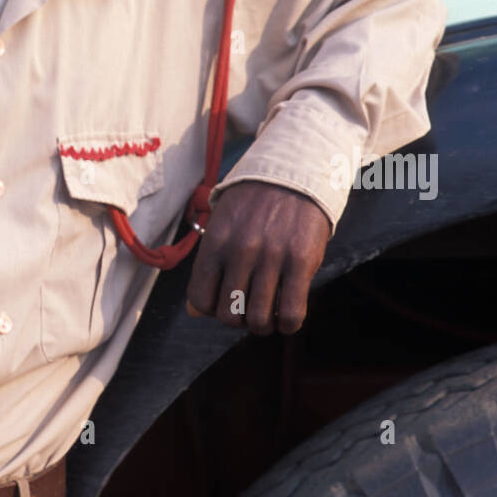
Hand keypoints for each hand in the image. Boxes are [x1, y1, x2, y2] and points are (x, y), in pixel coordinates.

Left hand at [185, 180, 330, 334]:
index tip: (225, 301)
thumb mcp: (222, 225)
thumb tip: (194, 312)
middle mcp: (240, 250)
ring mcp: (271, 256)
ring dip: (263, 324)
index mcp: (216, 241)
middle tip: (249, 307)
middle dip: (238, 319)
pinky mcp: (301, 261)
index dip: (211, 309)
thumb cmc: (254, 204)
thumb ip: (208, 267)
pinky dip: (288, 324)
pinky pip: (291, 313)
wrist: (295, 172)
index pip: (200, 299)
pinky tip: (287, 315)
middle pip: (228, 315)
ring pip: (259, 320)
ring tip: (269, 312)